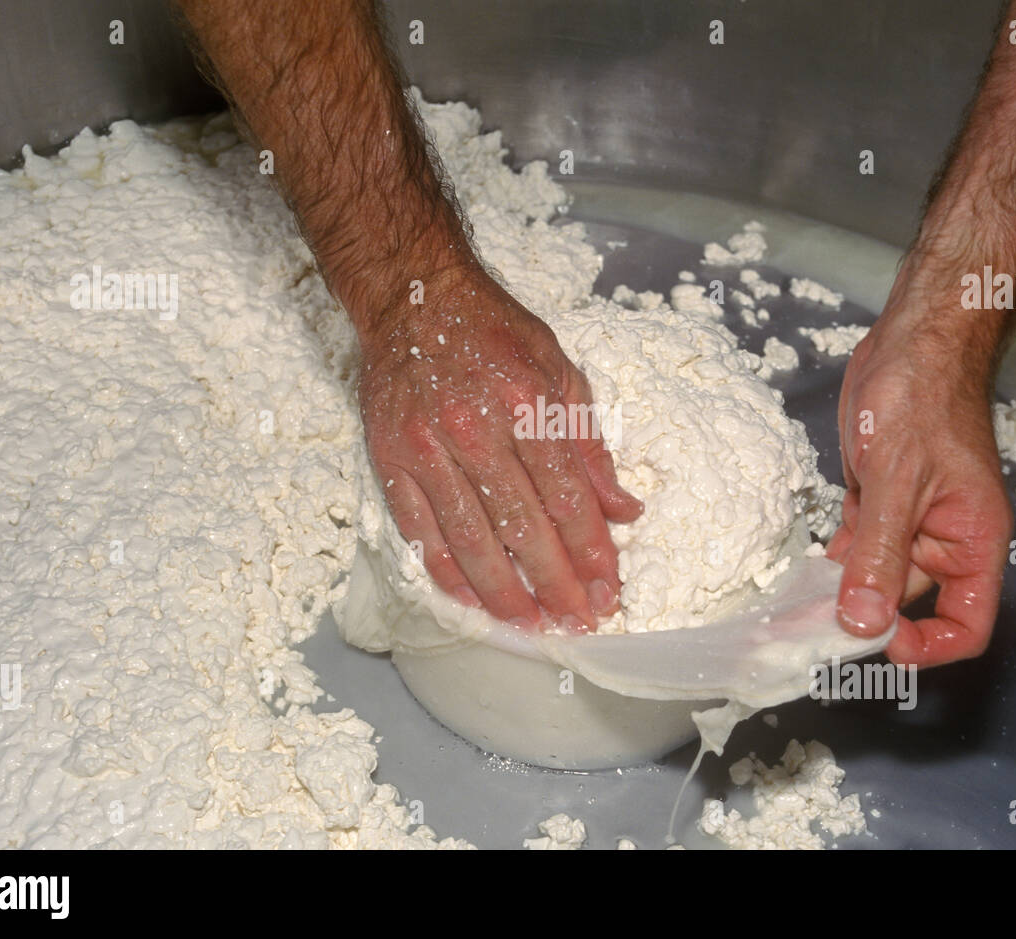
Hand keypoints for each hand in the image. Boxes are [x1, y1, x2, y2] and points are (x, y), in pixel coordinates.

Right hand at [357, 267, 642, 629]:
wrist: (412, 296)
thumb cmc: (493, 330)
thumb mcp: (560, 369)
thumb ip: (591, 446)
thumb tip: (624, 510)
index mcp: (528, 404)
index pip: (568, 499)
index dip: (591, 553)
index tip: (608, 592)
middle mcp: (476, 429)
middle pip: (522, 528)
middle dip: (554, 584)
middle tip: (576, 623)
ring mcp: (427, 448)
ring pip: (470, 540)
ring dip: (502, 593)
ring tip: (529, 628)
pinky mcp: (390, 459)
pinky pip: (420, 530)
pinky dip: (445, 571)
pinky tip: (469, 601)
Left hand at [826, 322, 1012, 666]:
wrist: (912, 339)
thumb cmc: (924, 396)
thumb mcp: (898, 479)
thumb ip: (880, 552)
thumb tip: (864, 623)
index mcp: (973, 541)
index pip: (965, 623)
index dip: (926, 647)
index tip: (876, 645)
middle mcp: (945, 540)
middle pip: (908, 606)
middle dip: (861, 622)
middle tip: (802, 636)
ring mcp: (911, 522)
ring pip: (875, 578)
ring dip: (836, 596)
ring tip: (786, 616)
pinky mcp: (880, 502)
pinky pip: (857, 548)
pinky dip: (832, 563)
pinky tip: (798, 576)